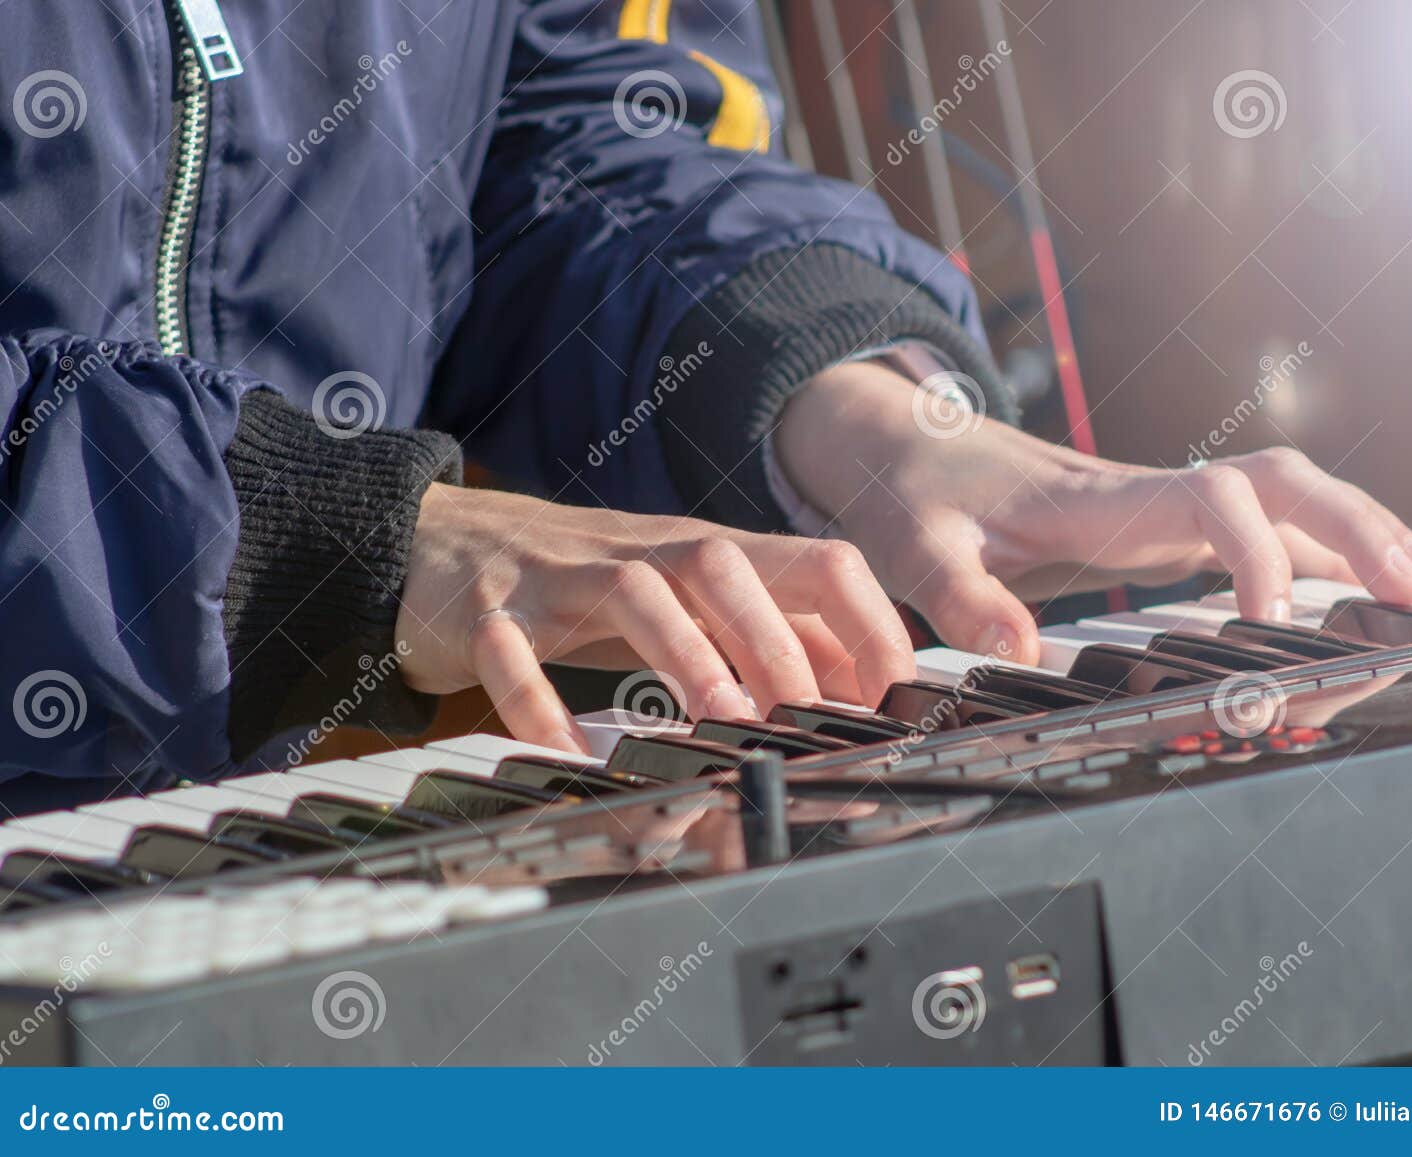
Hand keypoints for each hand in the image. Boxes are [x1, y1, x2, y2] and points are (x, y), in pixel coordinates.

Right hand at [395, 483, 914, 750]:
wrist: (439, 542)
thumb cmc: (585, 583)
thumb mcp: (687, 600)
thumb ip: (768, 632)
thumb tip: (862, 684)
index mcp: (704, 554)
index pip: (812, 561)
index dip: (866, 622)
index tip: (890, 698)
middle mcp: (640, 551)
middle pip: (722, 566)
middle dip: (775, 643)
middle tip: (802, 721)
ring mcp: (559, 574)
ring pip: (633, 592)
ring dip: (685, 656)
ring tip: (719, 724)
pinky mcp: (488, 609)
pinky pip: (514, 650)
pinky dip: (541, 702)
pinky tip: (574, 755)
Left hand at [775, 361, 1411, 664]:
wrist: (900, 441)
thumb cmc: (915, 493)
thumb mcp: (920, 547)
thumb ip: (964, 597)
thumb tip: (1020, 652)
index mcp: (1101, 500)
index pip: (1212, 499)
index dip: (1257, 549)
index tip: (1272, 618)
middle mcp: (1147, 494)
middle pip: (1279, 481)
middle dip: (1353, 524)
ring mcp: (1159, 505)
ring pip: (1282, 495)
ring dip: (1354, 529)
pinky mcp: (1157, 523)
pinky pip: (1257, 523)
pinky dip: (1316, 546)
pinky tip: (1357, 582)